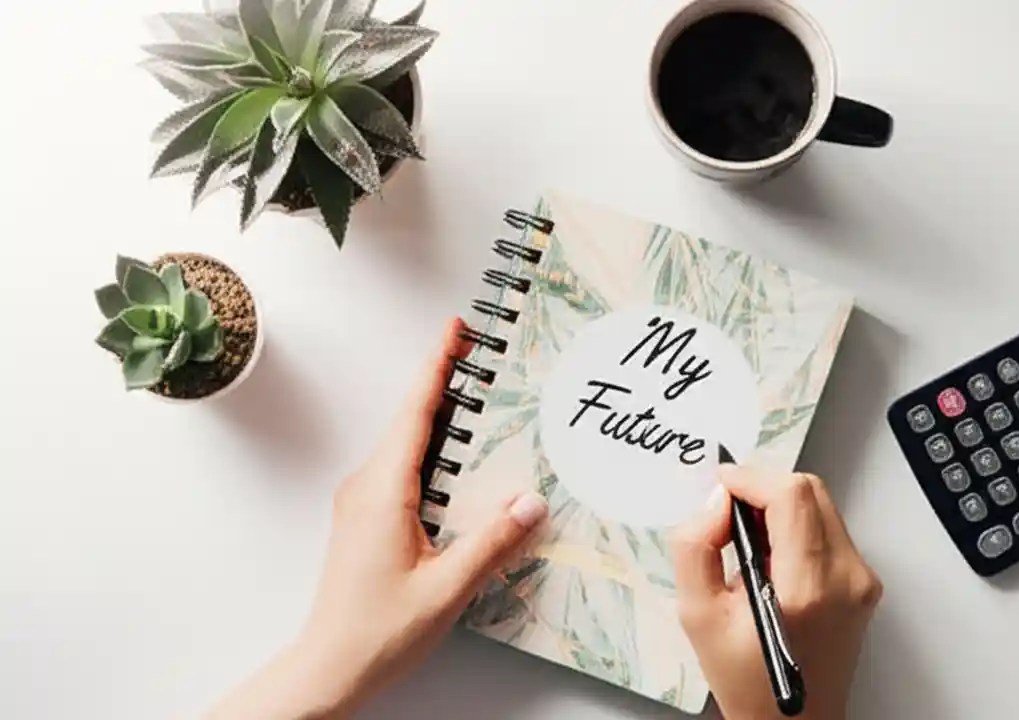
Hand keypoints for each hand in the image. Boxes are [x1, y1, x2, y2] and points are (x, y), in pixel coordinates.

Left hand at [207, 318, 548, 718]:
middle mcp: (366, 487)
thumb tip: (530, 503)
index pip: (415, 415)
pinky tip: (456, 460)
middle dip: (444, 384)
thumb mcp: (447, 588)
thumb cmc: (378, 633)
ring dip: (438, 419)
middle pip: (411, 421)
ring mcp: (361, 503)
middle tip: (477, 352)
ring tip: (474, 398)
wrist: (329, 669)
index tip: (454, 330)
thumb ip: (492, 543)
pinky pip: (401, 469)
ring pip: (406, 446)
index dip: (437, 368)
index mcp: (383, 492)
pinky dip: (430, 450)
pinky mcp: (365, 520)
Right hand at [672, 468, 881, 719]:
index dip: (749, 478)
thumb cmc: (749, 682)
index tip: (721, 484)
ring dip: (779, 508)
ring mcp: (861, 580)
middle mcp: (846, 578)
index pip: (790, 496)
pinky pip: (828, 529)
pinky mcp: (864, 582)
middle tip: (729, 513)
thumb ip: (696, 546)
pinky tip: (771, 560)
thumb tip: (715, 502)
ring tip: (747, 544)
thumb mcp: (697, 615)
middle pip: (809, 490)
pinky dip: (795, 528)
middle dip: (762, 489)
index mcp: (806, 589)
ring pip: (820, 505)